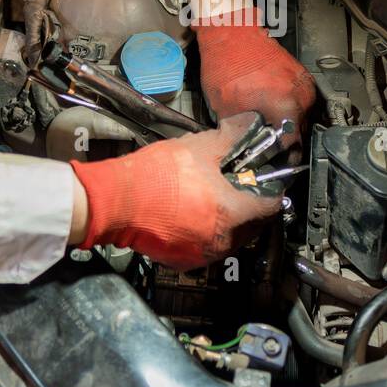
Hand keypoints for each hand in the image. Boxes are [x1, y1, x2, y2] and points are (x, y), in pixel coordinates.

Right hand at [69, 113, 281, 270]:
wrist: (114, 200)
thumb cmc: (155, 176)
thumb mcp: (199, 147)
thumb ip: (231, 138)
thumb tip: (250, 124)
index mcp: (232, 214)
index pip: (271, 207)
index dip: (272, 190)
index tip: (266, 181)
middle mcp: (222, 241)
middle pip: (254, 226)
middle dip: (250, 206)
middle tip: (239, 187)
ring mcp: (203, 254)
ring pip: (231, 238)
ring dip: (230, 220)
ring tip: (215, 198)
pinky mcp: (183, 261)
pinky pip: (208, 247)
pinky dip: (208, 232)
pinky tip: (195, 213)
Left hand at [194, 7, 315, 149]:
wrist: (231, 29)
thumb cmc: (227, 61)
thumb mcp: (225, 107)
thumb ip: (242, 133)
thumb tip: (246, 149)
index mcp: (286, 105)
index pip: (292, 146)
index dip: (280, 160)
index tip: (274, 166)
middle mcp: (301, 95)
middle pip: (300, 133)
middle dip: (285, 145)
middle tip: (270, 154)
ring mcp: (304, 83)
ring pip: (302, 118)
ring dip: (289, 128)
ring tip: (271, 134)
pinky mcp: (300, 76)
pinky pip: (299, 102)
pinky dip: (289, 111)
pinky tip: (273, 113)